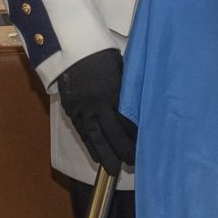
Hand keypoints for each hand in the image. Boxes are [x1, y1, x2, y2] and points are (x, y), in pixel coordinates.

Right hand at [55, 48, 135, 173]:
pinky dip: (90, 146)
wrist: (72, 49)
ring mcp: (83, 108)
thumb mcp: (121, 69)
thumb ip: (128, 90)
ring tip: (114, 169)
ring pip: (95, 137)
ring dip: (106, 155)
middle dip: (123, 150)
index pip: (127, 121)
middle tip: (132, 164)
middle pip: (112, 133)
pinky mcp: (72, 110)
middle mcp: (98, 103)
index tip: (145, 146)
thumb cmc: (101, 56)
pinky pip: (82, 132)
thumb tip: (141, 109)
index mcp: (114, 92)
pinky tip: (97, 157)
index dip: (135, 136)